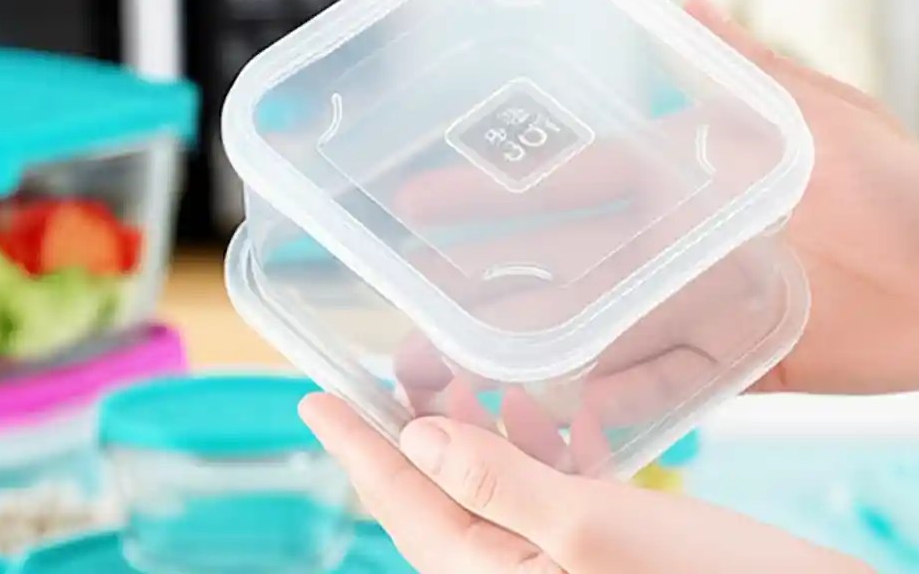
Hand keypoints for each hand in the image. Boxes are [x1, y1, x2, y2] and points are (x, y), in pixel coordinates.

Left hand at [302, 394, 871, 572]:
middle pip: (441, 497)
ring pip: (492, 492)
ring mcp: (561, 568)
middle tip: (391, 365)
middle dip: (415, 430)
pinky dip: (542, 451)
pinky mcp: (605, 554)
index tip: (313, 398)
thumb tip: (417, 437)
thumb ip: (495, 482)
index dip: (358, 447)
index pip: (405, 505)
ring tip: (463, 370)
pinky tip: (556, 410)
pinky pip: (548, 499)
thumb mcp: (590, 524)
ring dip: (477, 432)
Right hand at [391, 0, 918, 419]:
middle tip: (419, 311)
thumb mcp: (818, 115)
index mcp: (690, 184)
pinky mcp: (748, 364)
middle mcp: (687, 247)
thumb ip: (748, 68)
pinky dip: (627, 406)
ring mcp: (712, 309)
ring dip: (542, 358)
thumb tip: (685, 1)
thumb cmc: (906, 183)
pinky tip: (571, 423)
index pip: (572, 184)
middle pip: (572, 269)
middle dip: (493, 286)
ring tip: (469, 379)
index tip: (420, 196)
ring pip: (609, 337)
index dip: (497, 190)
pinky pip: (674, 389)